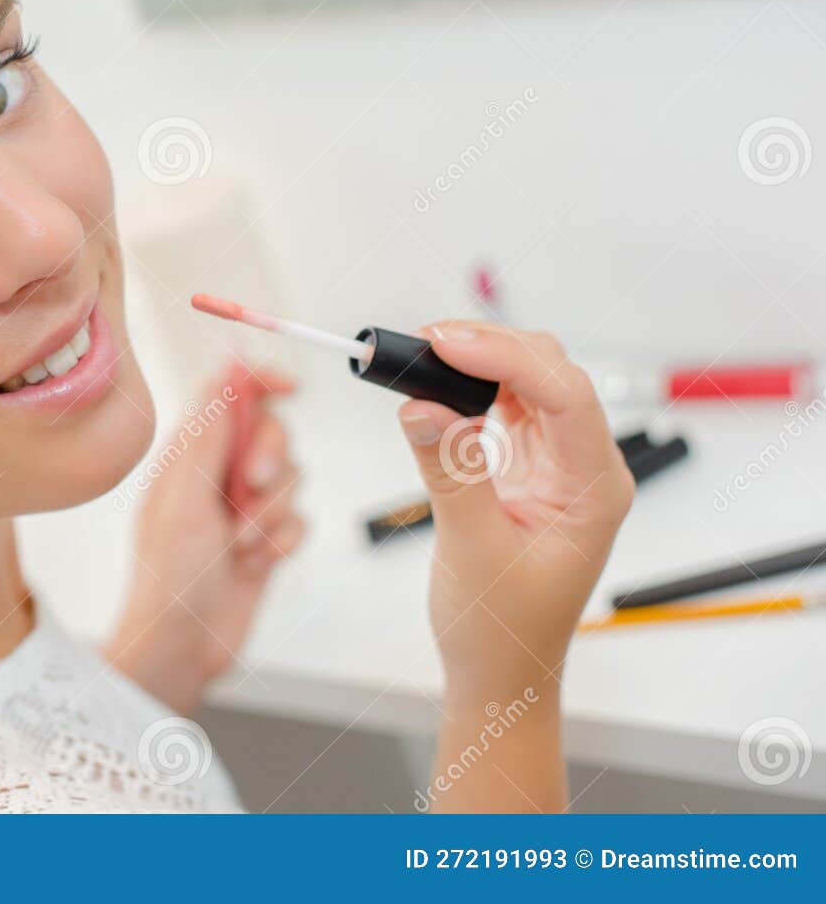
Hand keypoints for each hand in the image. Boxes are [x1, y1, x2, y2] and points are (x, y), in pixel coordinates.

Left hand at [105, 360, 303, 712]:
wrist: (181, 645)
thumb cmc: (167, 575)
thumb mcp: (184, 497)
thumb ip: (209, 435)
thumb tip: (225, 375)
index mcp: (187, 454)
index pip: (229, 395)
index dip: (261, 381)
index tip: (290, 386)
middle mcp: (217, 474)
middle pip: (272, 432)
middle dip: (272, 459)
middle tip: (252, 486)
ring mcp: (244, 508)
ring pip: (293, 477)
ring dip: (272, 513)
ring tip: (239, 544)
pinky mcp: (266, 540)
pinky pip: (300, 521)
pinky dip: (282, 542)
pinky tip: (254, 564)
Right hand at [397, 321, 633, 710]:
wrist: (499, 674)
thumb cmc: (502, 631)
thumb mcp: (472, 549)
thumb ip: (449, 471)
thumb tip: (419, 405)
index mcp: (595, 490)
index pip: (564, 396)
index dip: (506, 357)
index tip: (445, 343)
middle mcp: (584, 469)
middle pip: (551, 374)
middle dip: (490, 346)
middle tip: (423, 341)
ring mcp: (556, 465)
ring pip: (528, 382)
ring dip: (478, 360)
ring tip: (422, 355)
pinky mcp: (525, 468)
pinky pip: (504, 406)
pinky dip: (469, 386)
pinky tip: (438, 382)